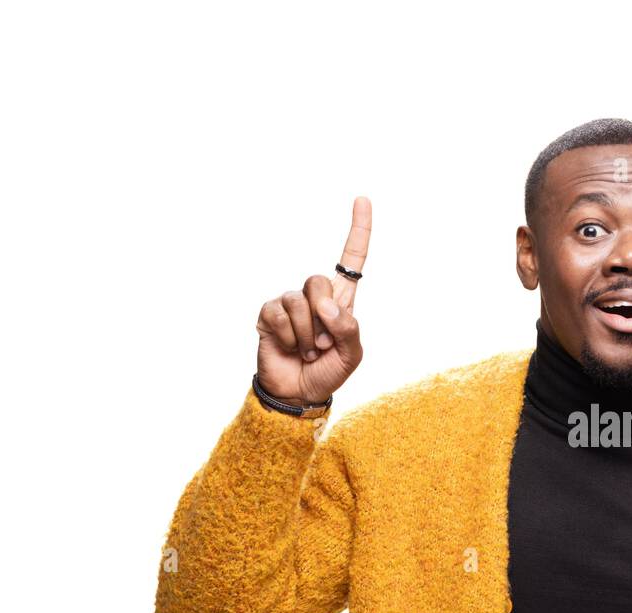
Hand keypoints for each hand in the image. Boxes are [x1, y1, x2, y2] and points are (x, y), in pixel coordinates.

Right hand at [255, 196, 371, 404]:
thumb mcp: (352, 355)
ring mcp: (289, 304)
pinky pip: (279, 315)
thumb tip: (327, 306)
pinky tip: (290, 348)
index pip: (351, 259)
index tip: (363, 200)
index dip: (358, 231)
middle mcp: (314, 296)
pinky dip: (290, 337)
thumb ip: (349, 329)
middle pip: (318, 280)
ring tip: (308, 350)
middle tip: (324, 343)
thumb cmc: (328, 372)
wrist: (299, 393)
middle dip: (323, 315)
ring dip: (308, 335)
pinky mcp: (268, 314)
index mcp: (341, 301)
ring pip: (299, 302)